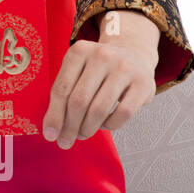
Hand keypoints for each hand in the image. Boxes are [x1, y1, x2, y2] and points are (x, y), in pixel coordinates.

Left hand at [43, 30, 156, 148]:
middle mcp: (101, 56)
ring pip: (99, 109)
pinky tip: (104, 124)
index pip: (61, 89)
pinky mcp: (143, 83)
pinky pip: (123, 113)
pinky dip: (110, 125)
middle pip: (78, 101)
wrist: (133, 53)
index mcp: (79, 51)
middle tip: (66, 141)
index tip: (50, 135)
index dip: (54, 116)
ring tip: (82, 134)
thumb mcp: (77, 69)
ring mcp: (124, 68)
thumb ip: (63, 92)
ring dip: (87, 128)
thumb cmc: (98, 68)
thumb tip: (52, 128)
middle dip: (69, 126)